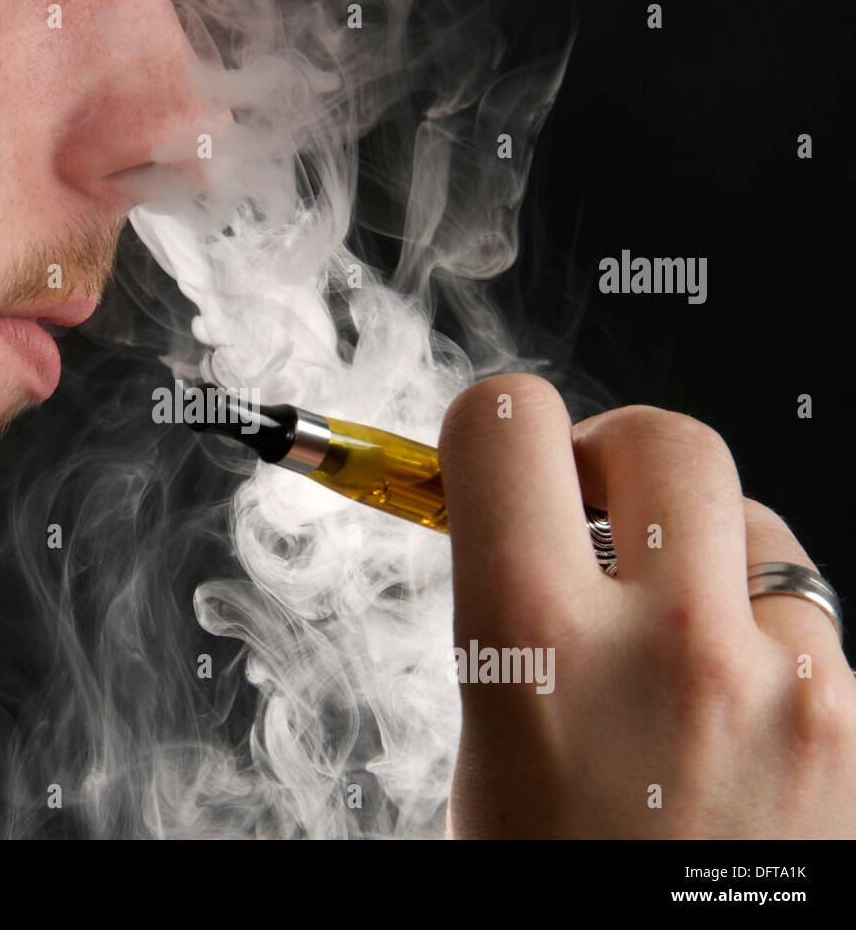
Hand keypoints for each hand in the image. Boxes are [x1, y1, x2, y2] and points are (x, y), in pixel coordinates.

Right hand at [437, 373, 855, 836]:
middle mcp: (669, 646)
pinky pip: (808, 612)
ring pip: (753, 520)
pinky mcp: (855, 719)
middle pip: (664, 435)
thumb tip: (521, 513)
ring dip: (705, 552)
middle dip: (616, 457)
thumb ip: (506, 611)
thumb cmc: (552, 879)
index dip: (494, 424)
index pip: (506, 427)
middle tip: (588, 510)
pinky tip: (730, 708)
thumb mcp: (486, 744)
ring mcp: (784, 682)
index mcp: (530, 652)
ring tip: (668, 641)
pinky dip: (764, 633)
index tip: (498, 455)